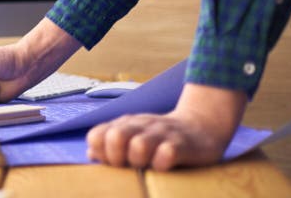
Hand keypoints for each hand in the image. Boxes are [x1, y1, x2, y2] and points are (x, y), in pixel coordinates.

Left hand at [86, 83, 247, 169]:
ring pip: (139, 145)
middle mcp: (140, 125)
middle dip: (117, 157)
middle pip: (115, 137)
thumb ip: (111, 145)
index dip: (101, 153)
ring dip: (140, 160)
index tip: (113, 162)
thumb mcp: (134, 137)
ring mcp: (161, 133)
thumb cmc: (161, 138)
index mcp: (124, 124)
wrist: (200, 126)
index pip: (96, 135)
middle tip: (130, 165)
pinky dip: (164, 163)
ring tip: (148, 165)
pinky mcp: (182, 144)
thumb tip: (90, 153)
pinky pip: (168, 153)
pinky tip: (166, 166)